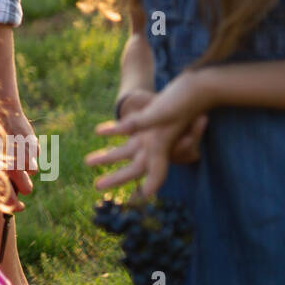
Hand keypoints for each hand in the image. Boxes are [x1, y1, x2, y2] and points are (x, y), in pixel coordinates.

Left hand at [0, 106, 37, 201]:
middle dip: (22, 186)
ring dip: (26, 167)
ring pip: (33, 172)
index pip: (8, 202)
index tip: (18, 207)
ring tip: (14, 152)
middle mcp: (13, 167)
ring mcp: (26, 156)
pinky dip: (30, 152)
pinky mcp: (34, 146)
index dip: (13, 207)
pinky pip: (36, 156)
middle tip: (15, 176)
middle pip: (27, 189)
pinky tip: (18, 140)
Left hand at [86, 71, 209, 201]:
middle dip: (117, 178)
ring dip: (108, 156)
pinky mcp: (147, 122)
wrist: (196, 84)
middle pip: (135, 167)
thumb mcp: (162, 110)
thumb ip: (142, 121)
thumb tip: (123, 127)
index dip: (148, 187)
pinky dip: (112, 132)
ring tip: (87, 162)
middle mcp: (157, 144)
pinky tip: (97, 132)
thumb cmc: (184, 98)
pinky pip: (127, 130)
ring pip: (126, 150)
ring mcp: (151, 134)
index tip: (137, 201)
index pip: (156, 174)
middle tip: (96, 187)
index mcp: (163, 146)